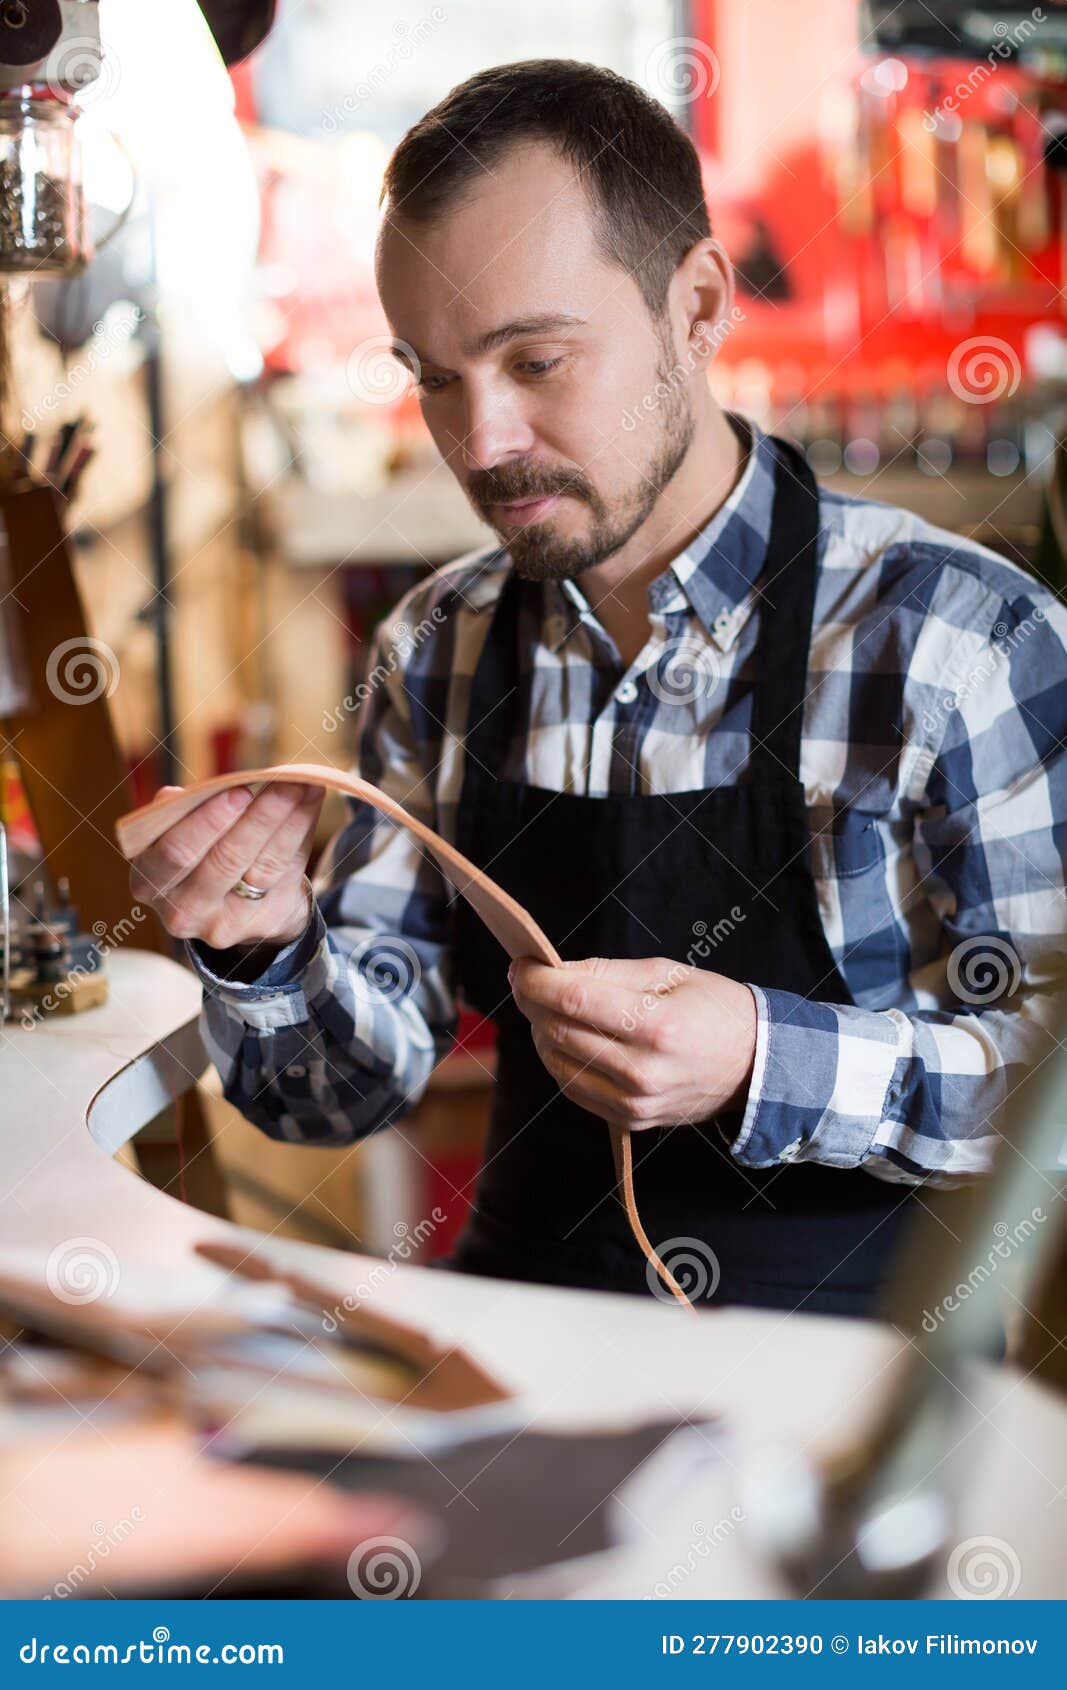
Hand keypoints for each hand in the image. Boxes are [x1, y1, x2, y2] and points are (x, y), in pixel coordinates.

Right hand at [127, 781, 325, 951]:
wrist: (237, 904)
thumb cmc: (202, 853)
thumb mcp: (179, 832)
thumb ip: (179, 813)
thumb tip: (177, 795)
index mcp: (149, 880)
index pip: (176, 852)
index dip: (208, 821)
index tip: (239, 789)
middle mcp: (181, 911)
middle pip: (224, 861)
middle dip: (258, 818)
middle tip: (283, 783)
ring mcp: (224, 924)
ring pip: (262, 865)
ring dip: (287, 819)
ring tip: (302, 785)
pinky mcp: (261, 924)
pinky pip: (286, 871)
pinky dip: (300, 831)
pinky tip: (309, 801)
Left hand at [509, 955, 756, 1130]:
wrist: (755, 1067)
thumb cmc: (714, 1009)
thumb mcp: (667, 974)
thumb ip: (606, 972)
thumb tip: (554, 969)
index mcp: (655, 1025)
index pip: (572, 999)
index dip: (536, 980)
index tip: (520, 964)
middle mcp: (641, 1070)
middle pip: (557, 1032)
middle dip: (532, 1001)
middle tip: (527, 980)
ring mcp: (634, 1101)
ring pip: (557, 1064)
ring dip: (541, 1032)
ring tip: (548, 1008)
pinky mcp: (629, 1120)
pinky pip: (573, 1089)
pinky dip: (560, 1060)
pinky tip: (566, 1039)